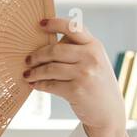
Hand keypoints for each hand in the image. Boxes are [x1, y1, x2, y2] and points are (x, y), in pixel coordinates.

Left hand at [23, 17, 127, 136]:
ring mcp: (84, 74)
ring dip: (34, 72)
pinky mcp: (76, 90)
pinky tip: (35, 84)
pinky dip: (39, 84)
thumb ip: (78, 49)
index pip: (73, 27)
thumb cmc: (97, 85)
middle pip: (55, 49)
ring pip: (49, 68)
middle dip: (37, 55)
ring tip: (27, 74)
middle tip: (28, 60)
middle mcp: (91, 57)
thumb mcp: (95, 61)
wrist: (109, 113)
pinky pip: (50, 84)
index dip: (55, 23)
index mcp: (95, 45)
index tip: (40, 24)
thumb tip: (46, 43)